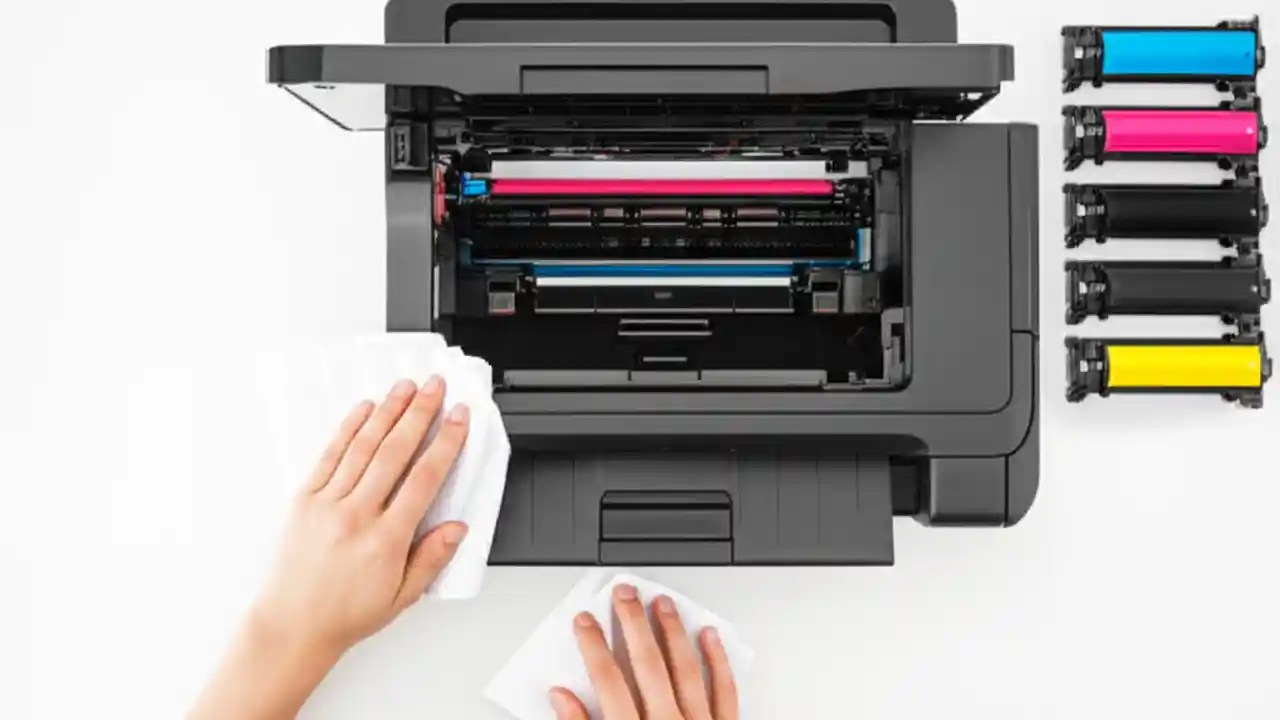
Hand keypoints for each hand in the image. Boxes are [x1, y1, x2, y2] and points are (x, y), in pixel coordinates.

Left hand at [255, 376, 470, 655]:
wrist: (291, 626)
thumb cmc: (345, 614)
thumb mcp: (403, 596)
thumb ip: (433, 558)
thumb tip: (458, 528)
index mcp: (386, 540)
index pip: (424, 478)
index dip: (446, 442)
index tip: (459, 418)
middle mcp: (356, 516)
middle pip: (395, 451)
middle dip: (420, 413)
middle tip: (436, 387)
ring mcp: (327, 504)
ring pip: (363, 446)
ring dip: (388, 412)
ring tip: (406, 387)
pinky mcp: (304, 500)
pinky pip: (329, 455)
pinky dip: (348, 429)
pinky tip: (365, 410)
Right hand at [549, 584, 739, 719]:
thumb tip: (561, 699)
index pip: (608, 681)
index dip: (593, 645)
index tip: (584, 621)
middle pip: (647, 664)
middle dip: (633, 622)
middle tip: (624, 593)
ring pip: (685, 669)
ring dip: (672, 631)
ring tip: (662, 602)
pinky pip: (724, 691)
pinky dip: (717, 660)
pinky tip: (709, 635)